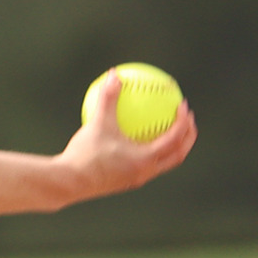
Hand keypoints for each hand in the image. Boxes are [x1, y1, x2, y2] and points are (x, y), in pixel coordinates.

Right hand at [55, 69, 196, 203]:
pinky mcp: (125, 182)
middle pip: (178, 155)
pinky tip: (135, 141)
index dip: (183, 122)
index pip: (174, 139)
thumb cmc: (85, 153)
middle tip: (188, 120)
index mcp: (146, 159)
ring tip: (170, 131)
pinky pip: (146, 165)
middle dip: (187, 138)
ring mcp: (136, 179)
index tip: (184, 106)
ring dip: (172, 148)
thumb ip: (108, 98)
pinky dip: (151, 152)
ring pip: (163, 163)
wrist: (69, 183)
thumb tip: (115, 74)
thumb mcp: (98, 123)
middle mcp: (146, 172)